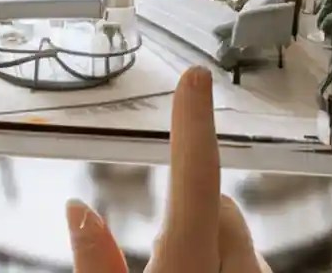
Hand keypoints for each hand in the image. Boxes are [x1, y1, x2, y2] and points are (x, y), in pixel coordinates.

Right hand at [65, 67, 269, 271]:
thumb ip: (96, 266)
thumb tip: (78, 210)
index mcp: (188, 266)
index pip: (195, 180)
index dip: (193, 123)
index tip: (194, 78)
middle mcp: (239, 271)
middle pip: (220, 210)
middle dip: (195, 217)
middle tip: (161, 259)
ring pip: (239, 237)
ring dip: (215, 244)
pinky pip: (254, 263)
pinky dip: (231, 265)